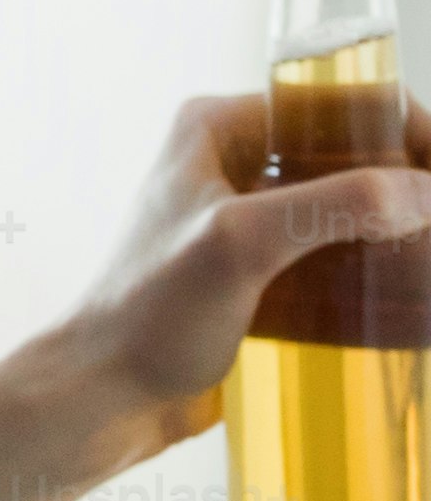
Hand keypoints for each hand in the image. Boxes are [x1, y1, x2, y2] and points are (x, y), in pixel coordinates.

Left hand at [50, 88, 430, 463]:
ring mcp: (245, 216)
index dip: (412, 132)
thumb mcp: (241, 244)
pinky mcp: (258, 270)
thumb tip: (426, 190)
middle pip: (355, 155)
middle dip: (412, 189)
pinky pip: (335, 253)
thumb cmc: (148, 316)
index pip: (342, 102)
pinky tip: (415, 293)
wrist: (101, 398)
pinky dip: (377, 268)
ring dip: (401, 230)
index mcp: (218, 126)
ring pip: (351, 207)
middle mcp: (231, 159)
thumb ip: (334, 206)